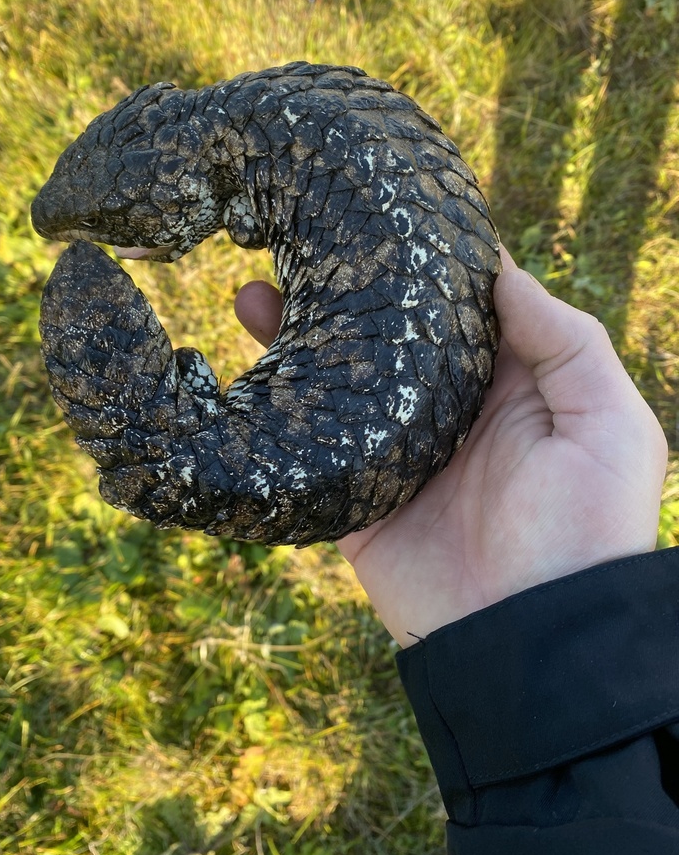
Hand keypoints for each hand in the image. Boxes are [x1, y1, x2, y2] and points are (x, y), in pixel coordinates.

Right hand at [235, 249, 667, 644]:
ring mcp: (394, 449)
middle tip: (298, 244)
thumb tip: (499, 268)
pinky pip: (312, 439)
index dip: (424, 261)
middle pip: (385, 333)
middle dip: (345, 289)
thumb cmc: (585, 528)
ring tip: (252, 290)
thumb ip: (564, 340)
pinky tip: (247, 363)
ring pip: (338, 376)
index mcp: (505, 384)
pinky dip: (279, 403)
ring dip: (296, 334)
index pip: (458, 306)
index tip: (382, 212)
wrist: (530, 642)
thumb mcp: (608, 422)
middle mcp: (446, 408)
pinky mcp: (353, 492)